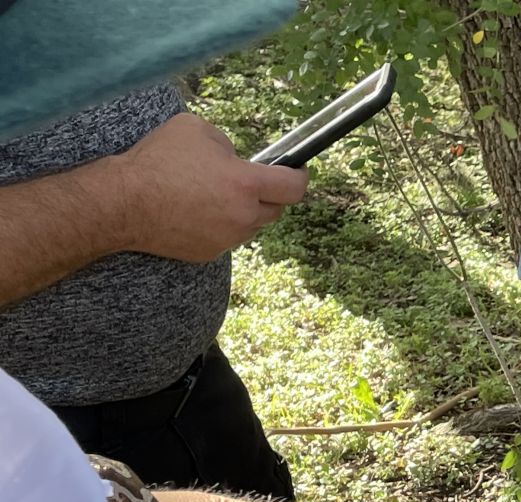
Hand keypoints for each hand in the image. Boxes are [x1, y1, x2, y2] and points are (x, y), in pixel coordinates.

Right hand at [112, 114, 307, 261]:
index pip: (293, 187)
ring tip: (215, 193)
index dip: (300, 177)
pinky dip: (221, 224)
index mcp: (245, 185)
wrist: (122, 202)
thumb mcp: (197, 130)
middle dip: (269, 194)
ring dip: (243, 210)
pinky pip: (227, 237)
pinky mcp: (210, 253)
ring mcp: (227, 239)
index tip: (298, 171)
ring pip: (251, 224)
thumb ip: (228, 145)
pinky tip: (198, 210)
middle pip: (276, 209)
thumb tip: (237, 160)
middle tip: (250, 180)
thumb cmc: (157, 160)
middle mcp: (242, 217)